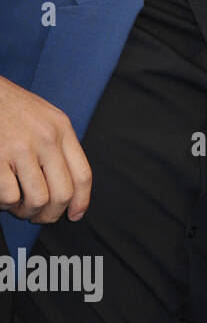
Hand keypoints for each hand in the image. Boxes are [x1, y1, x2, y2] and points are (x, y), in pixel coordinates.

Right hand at [0, 76, 91, 223]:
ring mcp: (20, 148)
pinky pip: (10, 196)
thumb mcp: (44, 116)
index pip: (83, 174)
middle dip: (51, 214)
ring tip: (18, 205)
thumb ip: (58, 144)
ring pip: (38, 199)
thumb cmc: (9, 106)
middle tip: (39, 216)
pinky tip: (2, 196)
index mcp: (61, 129)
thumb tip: (67, 183)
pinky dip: (6, 204)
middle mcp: (46, 139)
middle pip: (63, 193)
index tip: (75, 214)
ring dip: (27, 210)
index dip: (81, 201)